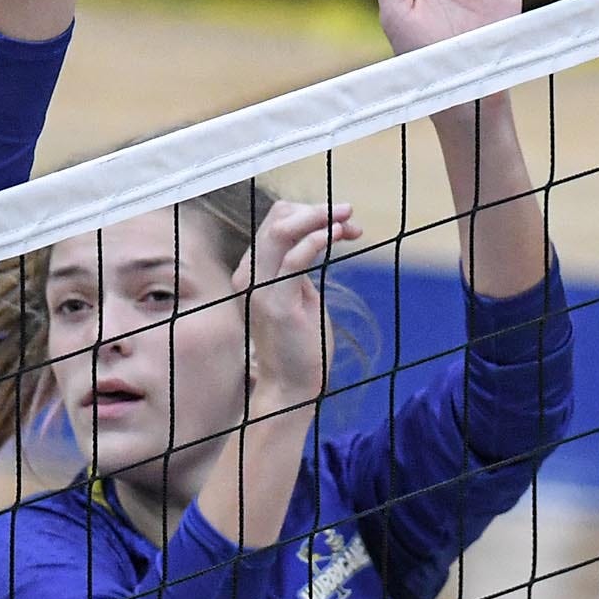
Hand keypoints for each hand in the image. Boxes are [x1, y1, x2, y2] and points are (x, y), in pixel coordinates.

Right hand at [235, 200, 360, 411]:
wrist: (291, 387)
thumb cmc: (300, 345)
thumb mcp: (300, 296)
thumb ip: (300, 268)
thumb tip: (318, 236)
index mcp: (254, 271)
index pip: (275, 223)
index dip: (309, 214)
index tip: (343, 223)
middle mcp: (250, 276)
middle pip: (277, 220)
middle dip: (316, 210)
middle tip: (349, 213)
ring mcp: (260, 289)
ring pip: (280, 231)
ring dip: (318, 218)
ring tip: (347, 218)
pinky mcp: (276, 304)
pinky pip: (293, 259)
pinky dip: (317, 240)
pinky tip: (338, 235)